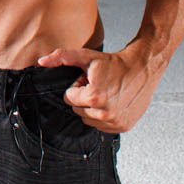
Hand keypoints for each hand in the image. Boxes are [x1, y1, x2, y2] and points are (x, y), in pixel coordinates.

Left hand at [37, 46, 158, 132]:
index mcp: (94, 97)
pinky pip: (102, 126)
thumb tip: (41, 61)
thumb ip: (61, 57)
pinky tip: (113, 102)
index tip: (88, 80)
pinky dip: (104, 116)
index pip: (68, 99)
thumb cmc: (115, 63)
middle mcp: (105, 113)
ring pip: (89, 120)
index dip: (77, 87)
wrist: (142, 67)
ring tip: (106, 93)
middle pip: (78, 110)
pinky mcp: (123, 127)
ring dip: (93, 108)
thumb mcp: (86, 57)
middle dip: (84, 98)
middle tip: (99, 85)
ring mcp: (115, 122)